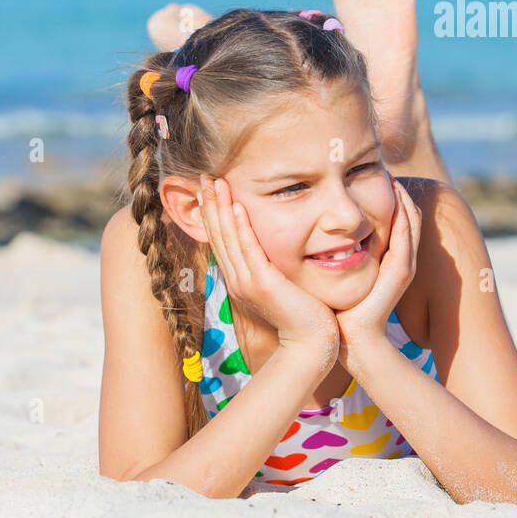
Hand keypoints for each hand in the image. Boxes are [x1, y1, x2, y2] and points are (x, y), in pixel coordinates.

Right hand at [199, 175, 339, 356]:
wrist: (312, 341)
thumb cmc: (304, 313)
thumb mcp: (281, 283)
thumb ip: (272, 266)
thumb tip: (272, 249)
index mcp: (240, 279)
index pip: (222, 239)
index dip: (213, 212)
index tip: (209, 187)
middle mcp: (237, 279)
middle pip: (219, 234)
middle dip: (211, 204)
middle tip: (204, 176)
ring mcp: (247, 282)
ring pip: (229, 238)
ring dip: (221, 208)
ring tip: (216, 182)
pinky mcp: (262, 283)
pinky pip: (248, 249)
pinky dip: (241, 227)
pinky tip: (236, 206)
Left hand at [336, 178, 420, 368]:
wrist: (351, 342)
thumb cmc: (340, 311)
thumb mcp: (336, 274)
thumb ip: (332, 254)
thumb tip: (313, 236)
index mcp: (386, 258)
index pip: (392, 218)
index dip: (385, 195)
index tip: (369, 173)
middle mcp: (399, 259)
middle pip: (405, 214)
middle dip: (397, 190)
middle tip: (383, 165)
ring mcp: (403, 265)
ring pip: (410, 220)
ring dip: (403, 197)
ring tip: (392, 174)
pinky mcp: (400, 272)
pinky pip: (407, 236)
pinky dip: (404, 215)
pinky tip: (396, 197)